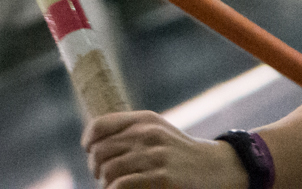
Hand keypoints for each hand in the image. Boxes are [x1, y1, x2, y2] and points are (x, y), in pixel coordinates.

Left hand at [82, 112, 247, 188]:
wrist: (212, 167)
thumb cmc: (177, 152)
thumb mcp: (156, 132)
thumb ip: (130, 131)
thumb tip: (92, 144)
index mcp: (145, 120)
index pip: (101, 125)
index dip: (88, 140)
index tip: (89, 150)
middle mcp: (149, 134)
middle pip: (100, 151)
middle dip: (95, 167)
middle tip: (101, 176)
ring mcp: (155, 156)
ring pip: (108, 171)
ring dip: (105, 184)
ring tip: (112, 186)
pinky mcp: (161, 178)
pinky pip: (122, 185)